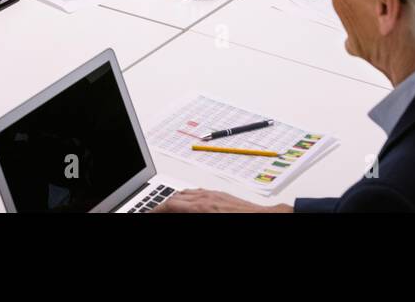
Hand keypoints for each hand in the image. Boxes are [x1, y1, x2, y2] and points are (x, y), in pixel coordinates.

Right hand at [151, 189, 291, 212]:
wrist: (265, 219)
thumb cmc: (240, 221)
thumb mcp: (206, 220)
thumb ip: (189, 217)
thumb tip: (178, 213)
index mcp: (199, 209)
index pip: (169, 206)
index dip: (155, 210)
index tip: (149, 213)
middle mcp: (205, 199)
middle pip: (174, 199)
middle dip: (162, 207)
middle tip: (155, 213)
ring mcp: (213, 195)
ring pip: (186, 194)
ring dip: (173, 201)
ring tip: (168, 211)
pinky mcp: (221, 195)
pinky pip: (198, 193)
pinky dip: (188, 198)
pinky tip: (188, 204)